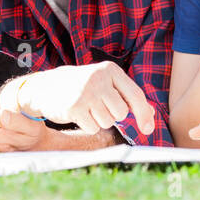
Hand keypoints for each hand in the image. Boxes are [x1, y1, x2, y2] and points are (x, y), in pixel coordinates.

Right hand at [16, 63, 155, 138]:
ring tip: (87, 107)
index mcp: (110, 70)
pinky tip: (79, 114)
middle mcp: (99, 79)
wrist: (47, 86)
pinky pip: (93, 128)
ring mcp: (86, 93)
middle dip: (113, 115)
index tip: (148, 129)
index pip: (135, 95)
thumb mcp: (106, 84)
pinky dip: (89, 125)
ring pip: (108, 122)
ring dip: (99, 120)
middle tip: (98, 105)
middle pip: (122, 112)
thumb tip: (152, 115)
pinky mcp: (74, 107)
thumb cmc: (83, 86)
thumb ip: (128, 97)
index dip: (144, 114)